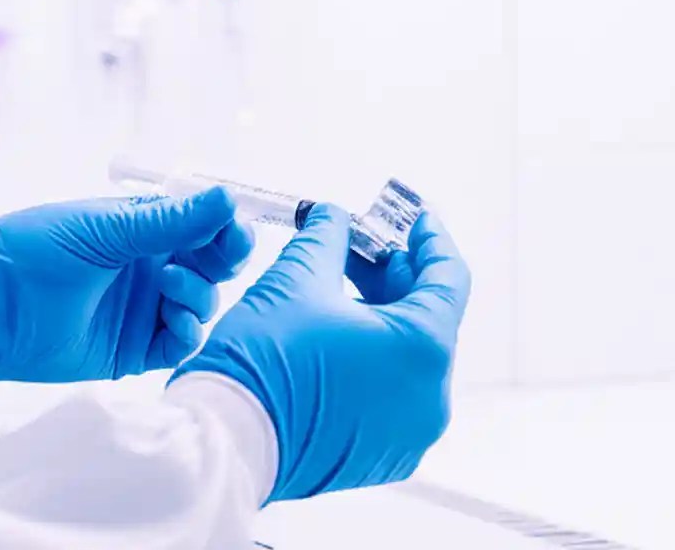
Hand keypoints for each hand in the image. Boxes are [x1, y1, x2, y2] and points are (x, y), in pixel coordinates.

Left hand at [0, 188, 253, 392]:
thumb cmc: (39, 249)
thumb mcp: (110, 228)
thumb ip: (173, 220)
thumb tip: (227, 197)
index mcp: (146, 230)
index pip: (205, 228)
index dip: (227, 229)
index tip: (236, 230)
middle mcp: (152, 268)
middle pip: (214, 267)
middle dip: (225, 261)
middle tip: (223, 258)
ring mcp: (146, 309)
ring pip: (203, 304)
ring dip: (199, 294)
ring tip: (168, 286)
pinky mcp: (136, 349)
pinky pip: (182, 343)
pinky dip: (189, 333)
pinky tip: (175, 322)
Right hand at [171, 204, 470, 501]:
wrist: (225, 441)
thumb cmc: (261, 363)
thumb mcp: (297, 278)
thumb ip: (328, 236)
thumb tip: (333, 218)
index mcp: (423, 351)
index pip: (449, 278)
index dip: (431, 239)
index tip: (417, 218)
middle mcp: (430, 399)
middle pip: (427, 317)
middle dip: (393, 275)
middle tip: (358, 243)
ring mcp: (408, 434)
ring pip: (407, 358)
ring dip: (380, 316)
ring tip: (337, 285)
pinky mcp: (381, 457)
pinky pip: (390, 395)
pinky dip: (371, 360)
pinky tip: (334, 334)